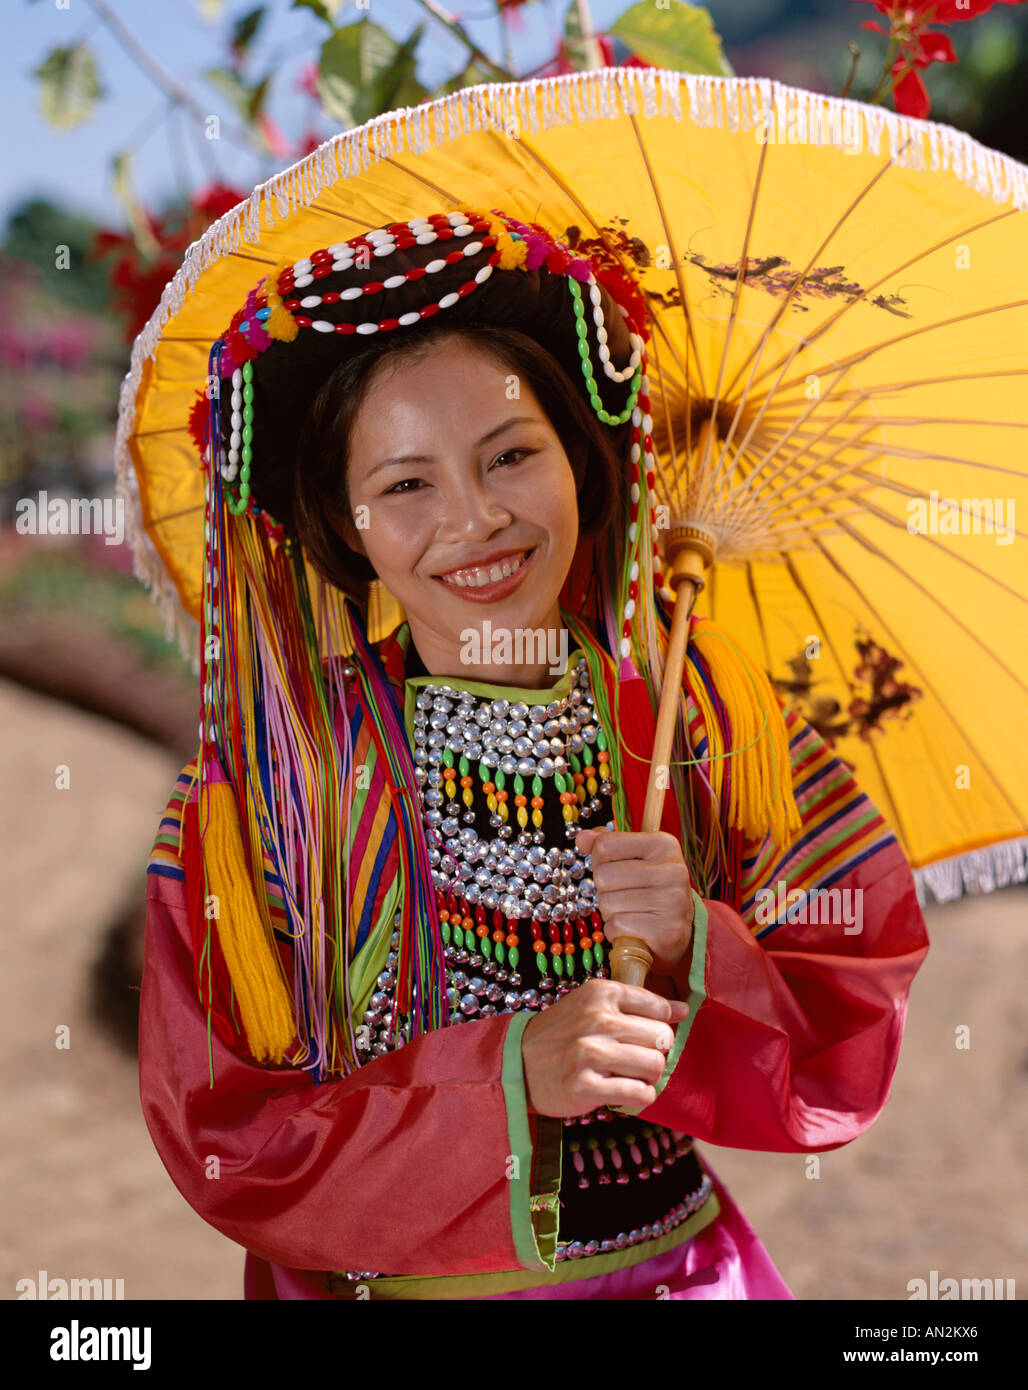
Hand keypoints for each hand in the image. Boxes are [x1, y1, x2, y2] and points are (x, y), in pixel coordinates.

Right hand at [520, 978, 689, 1116]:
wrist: (518, 1063)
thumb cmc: (562, 1034)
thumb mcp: (594, 1005)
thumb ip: (639, 1005)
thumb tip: (685, 1009)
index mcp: (602, 993)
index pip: (660, 1008)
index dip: (660, 1025)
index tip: (645, 1036)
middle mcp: (597, 1019)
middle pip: (662, 1038)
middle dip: (655, 1052)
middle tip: (635, 1058)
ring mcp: (590, 1053)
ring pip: (654, 1066)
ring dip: (648, 1076)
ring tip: (629, 1075)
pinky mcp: (585, 1086)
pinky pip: (639, 1094)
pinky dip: (639, 1096)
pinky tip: (623, 1091)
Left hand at [576, 827, 694, 976]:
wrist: (678, 931)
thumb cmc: (649, 890)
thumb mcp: (633, 859)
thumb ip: (608, 844)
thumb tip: (582, 838)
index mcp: (663, 844)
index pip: (605, 844)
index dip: (600, 861)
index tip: (617, 870)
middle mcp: (673, 869)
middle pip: (603, 875)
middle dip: (605, 890)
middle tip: (625, 896)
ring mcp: (672, 901)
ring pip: (607, 903)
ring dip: (611, 913)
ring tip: (632, 913)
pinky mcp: (666, 931)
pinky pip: (616, 926)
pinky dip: (617, 931)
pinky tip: (635, 929)